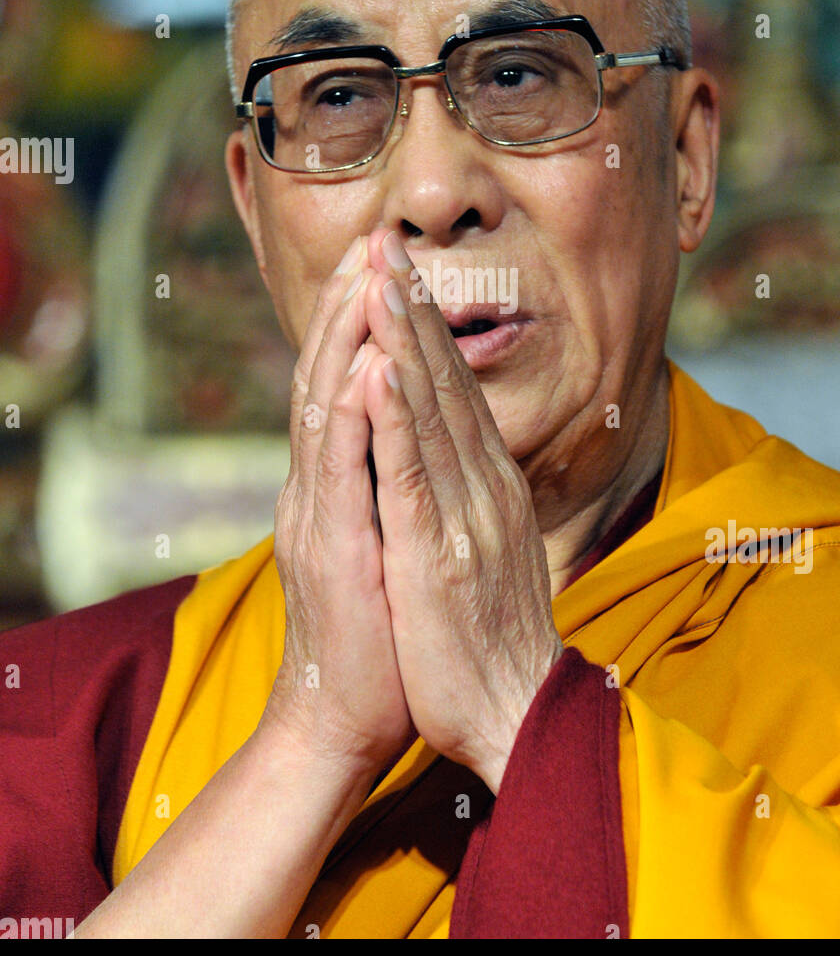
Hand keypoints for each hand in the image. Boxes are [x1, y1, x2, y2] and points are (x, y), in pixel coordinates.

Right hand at [262, 234, 413, 778]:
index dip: (365, 320)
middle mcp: (319, 486)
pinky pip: (342, 471)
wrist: (343, 716)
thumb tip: (405, 434)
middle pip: (330, 376)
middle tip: (374, 239)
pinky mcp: (334, 549)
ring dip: (349, 337)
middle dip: (354, 304)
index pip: (347, 382)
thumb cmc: (375, 631)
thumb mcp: (381, 540)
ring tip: (368, 275)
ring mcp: (320, 514)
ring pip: (328, 407)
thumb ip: (383, 484)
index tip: (387, 263)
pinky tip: (369, 366)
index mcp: (336, 482)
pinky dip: (354, 414)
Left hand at [355, 228, 563, 792]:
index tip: (397, 270)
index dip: (422, 325)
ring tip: (379, 273)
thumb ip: (469, 495)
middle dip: (411, 304)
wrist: (518, 712)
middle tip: (385, 239)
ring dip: (402, 337)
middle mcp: (481, 484)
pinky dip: (395, 418)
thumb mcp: (486, 549)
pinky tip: (380, 369)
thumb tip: (450, 454)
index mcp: (485, 484)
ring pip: (430, 409)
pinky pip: (414, 473)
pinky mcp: (441, 552)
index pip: (451, 388)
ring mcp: (465, 514)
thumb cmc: (489, 640)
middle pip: (443, 379)